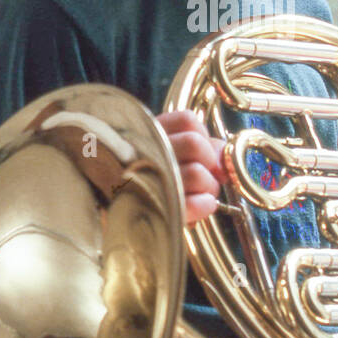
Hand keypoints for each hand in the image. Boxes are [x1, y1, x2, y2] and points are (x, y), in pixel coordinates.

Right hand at [156, 110, 225, 225]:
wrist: (113, 217)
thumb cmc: (148, 181)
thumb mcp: (168, 154)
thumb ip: (200, 146)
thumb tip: (224, 151)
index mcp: (148, 135)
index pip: (187, 120)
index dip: (203, 136)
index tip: (201, 152)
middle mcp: (145, 153)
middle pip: (194, 144)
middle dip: (209, 162)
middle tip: (205, 176)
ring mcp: (149, 182)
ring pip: (197, 174)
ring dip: (208, 186)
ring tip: (199, 194)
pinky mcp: (156, 210)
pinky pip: (193, 203)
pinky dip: (205, 204)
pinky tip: (202, 206)